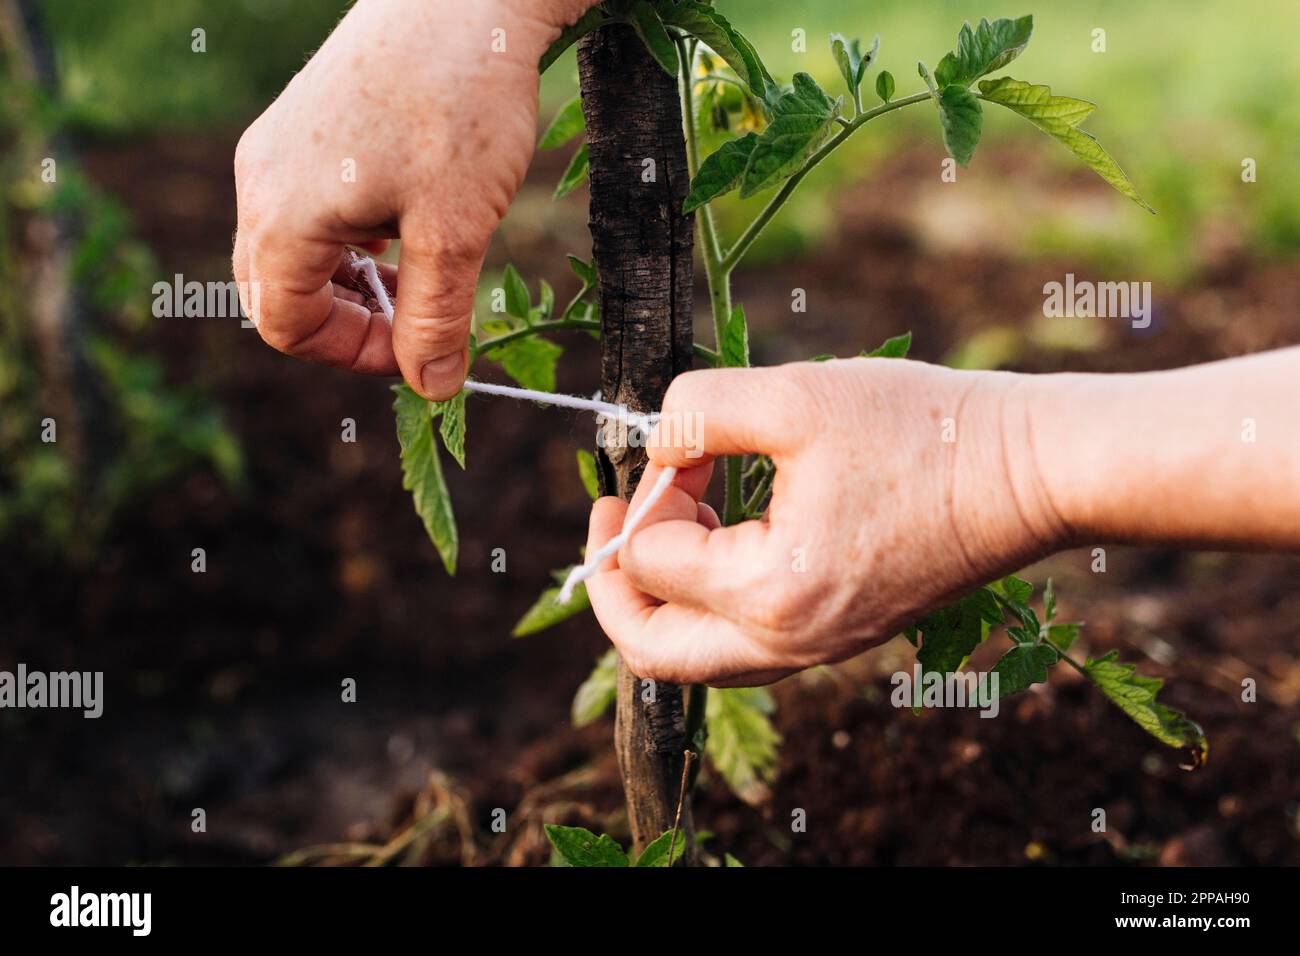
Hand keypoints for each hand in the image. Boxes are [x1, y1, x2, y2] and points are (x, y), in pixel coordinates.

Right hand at [232, 0, 594, 399]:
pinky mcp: (305, 127)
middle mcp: (260, 183)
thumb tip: (432, 386)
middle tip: (418, 322)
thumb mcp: (454, 231)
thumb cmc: (457, 106)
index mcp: (281, 216)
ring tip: (421, 275)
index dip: (355, 354)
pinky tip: (408, 226)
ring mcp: (277, 150)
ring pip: (295, 252)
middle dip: (348, 323)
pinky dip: (352, 240)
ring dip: (352, 283)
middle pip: (279, 293)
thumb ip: (436, 319)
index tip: (420, 351)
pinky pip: (309, 209)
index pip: (287, 326)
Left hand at [583, 359, 1068, 685]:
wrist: (1030, 472)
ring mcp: (816, 649)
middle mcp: (787, 643)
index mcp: (769, 593)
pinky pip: (743, 641)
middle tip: (610, 519)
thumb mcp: (796, 394)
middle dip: (614, 582)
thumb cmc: (925, 431)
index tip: (682, 443)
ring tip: (682, 511)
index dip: (645, 492)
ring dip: (664, 589)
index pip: (650, 561)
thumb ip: (697, 411)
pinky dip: (710, 596)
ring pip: (695, 656)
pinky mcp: (838, 635)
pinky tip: (728, 529)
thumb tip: (654, 445)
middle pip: (652, 652)